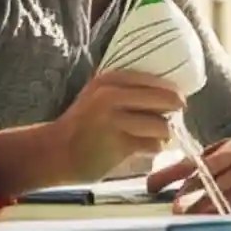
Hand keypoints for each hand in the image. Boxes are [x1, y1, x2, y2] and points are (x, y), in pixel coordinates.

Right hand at [48, 69, 184, 183]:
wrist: (53, 151)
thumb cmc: (81, 124)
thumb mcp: (98, 95)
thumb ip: (126, 90)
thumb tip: (167, 92)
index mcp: (109, 79)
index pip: (155, 80)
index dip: (171, 91)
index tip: (177, 100)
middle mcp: (111, 96)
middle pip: (164, 99)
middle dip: (174, 109)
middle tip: (174, 118)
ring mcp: (114, 120)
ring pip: (161, 124)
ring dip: (165, 133)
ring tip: (159, 137)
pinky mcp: (118, 144)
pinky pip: (152, 144)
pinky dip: (155, 147)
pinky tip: (147, 148)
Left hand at [146, 137, 230, 212]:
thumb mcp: (218, 150)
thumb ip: (196, 161)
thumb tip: (161, 177)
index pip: (199, 161)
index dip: (173, 173)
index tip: (152, 184)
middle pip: (212, 180)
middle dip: (190, 194)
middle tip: (173, 207)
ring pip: (221, 198)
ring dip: (199, 208)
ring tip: (184, 215)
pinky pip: (229, 208)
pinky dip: (212, 213)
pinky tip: (199, 217)